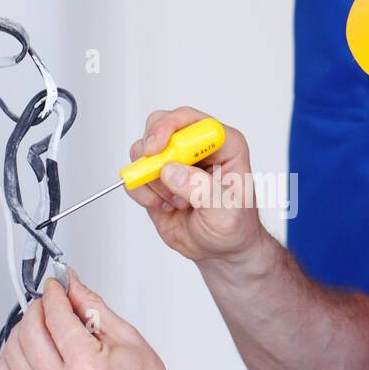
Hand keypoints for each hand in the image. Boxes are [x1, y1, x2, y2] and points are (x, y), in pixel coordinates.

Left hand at [0, 272, 185, 369]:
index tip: (58, 285)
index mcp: (87, 368)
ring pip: (12, 352)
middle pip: (29, 332)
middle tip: (52, 302)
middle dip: (39, 308)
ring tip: (43, 324)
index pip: (56, 318)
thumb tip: (72, 284)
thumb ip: (93, 307)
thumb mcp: (128, 338)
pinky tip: (32, 347)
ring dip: (23, 329)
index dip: (55, 294)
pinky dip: (13, 354)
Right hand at [126, 106, 266, 264]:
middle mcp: (196, 147)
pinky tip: (164, 206)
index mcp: (223, 145)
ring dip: (152, 179)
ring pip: (142, 151)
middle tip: (157, 173)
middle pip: (160, 124)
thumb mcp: (226, 209)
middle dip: (153, 149)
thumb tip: (171, 172)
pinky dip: (143, 193)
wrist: (221, 250)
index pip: (192, 119)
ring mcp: (174, 161)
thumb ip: (201, 189)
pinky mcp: (156, 179)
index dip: (170, 127)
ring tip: (176, 201)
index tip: (157, 149)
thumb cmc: (234, 226)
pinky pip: (134, 176)